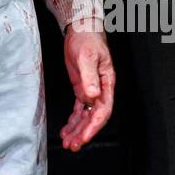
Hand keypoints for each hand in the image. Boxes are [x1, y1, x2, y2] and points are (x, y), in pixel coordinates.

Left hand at [60, 27, 114, 150]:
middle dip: (84, 133)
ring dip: (77, 130)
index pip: (103, 110)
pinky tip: (67, 130)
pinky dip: (73, 121)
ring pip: (86, 116)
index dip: (94, 126)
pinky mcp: (81, 88)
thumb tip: (93, 95)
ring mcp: (91, 90)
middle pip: (94, 117)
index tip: (84, 137)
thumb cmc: (87, 40)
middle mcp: (100, 90)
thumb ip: (90, 76)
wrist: (81, 29)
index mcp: (107, 83)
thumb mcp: (86, 56)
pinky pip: (79, 109)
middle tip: (72, 145)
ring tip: (68, 143)